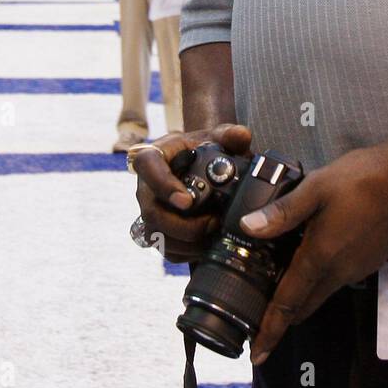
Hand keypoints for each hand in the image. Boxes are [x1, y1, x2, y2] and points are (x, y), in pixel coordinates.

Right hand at [133, 122, 252, 263]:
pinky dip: (190, 252)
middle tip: (212, 223)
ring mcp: (150, 212)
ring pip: (157, 236)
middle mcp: (146, 187)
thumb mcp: (215, 138)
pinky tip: (210, 245)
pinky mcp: (159, 234)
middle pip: (152, 212)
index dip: (163, 185)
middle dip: (183, 225)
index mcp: (155, 157)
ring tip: (215, 234)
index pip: (146, 165)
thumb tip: (241, 135)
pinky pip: (167, 251)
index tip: (186, 201)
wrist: (200, 168)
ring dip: (188, 242)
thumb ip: (229, 135)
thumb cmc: (202, 150)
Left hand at [241, 125, 387, 365]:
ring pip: (321, 293)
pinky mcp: (370, 261)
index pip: (289, 303)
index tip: (255, 355)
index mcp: (321, 257)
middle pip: (305, 306)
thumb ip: (283, 211)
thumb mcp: (317, 187)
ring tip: (278, 284)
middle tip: (258, 320)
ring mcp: (358, 269)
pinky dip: (318, 280)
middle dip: (282, 318)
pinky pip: (337, 279)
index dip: (270, 330)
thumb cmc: (362, 178)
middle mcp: (340, 271)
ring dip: (301, 296)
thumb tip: (247, 228)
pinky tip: (310, 258)